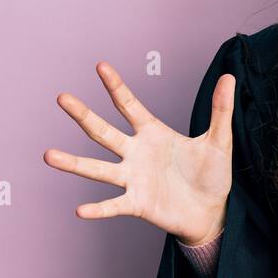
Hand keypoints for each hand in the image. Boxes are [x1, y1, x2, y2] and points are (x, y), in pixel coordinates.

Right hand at [43, 62, 234, 245]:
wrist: (212, 211)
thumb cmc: (212, 175)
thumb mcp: (220, 141)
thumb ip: (221, 110)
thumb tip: (229, 77)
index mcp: (153, 134)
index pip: (129, 105)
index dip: (116, 86)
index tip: (100, 66)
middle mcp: (136, 154)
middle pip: (104, 132)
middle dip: (83, 115)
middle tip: (61, 98)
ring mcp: (133, 179)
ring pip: (98, 169)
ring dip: (73, 163)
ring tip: (48, 155)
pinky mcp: (138, 204)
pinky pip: (114, 206)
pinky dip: (98, 209)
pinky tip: (80, 210)